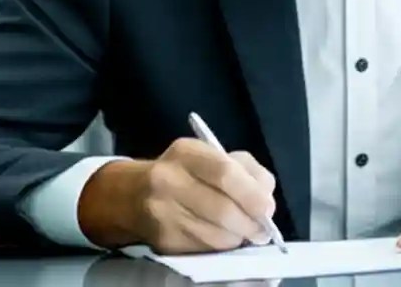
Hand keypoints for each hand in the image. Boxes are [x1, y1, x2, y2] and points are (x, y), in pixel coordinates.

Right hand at [78, 138, 277, 253]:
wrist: (132, 195)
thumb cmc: (184, 172)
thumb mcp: (212, 156)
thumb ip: (246, 169)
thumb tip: (266, 196)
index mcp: (186, 153)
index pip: (225, 173)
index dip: (251, 194)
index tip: (268, 208)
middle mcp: (169, 180)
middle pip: (222, 209)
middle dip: (250, 222)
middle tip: (263, 229)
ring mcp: (162, 212)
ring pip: (215, 234)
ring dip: (238, 237)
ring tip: (245, 232)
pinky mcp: (163, 239)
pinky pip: (204, 248)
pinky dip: (221, 245)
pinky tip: (223, 237)